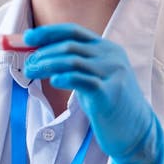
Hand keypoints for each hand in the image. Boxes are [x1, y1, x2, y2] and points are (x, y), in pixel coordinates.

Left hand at [23, 23, 163, 163]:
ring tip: (32, 72)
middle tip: (28, 64)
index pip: (74, 31)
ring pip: (73, 61)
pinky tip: (53, 82)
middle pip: (70, 46)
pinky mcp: (110, 93)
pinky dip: (64, 78)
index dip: (48, 33)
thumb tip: (39, 57)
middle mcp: (112, 57)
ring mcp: (113, 74)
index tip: (27, 38)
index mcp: (107, 49)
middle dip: (43, 53)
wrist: (136, 132)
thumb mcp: (93, 79)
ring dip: (47, 65)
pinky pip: (83, 80)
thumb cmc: (109, 105)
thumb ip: (74, 65)